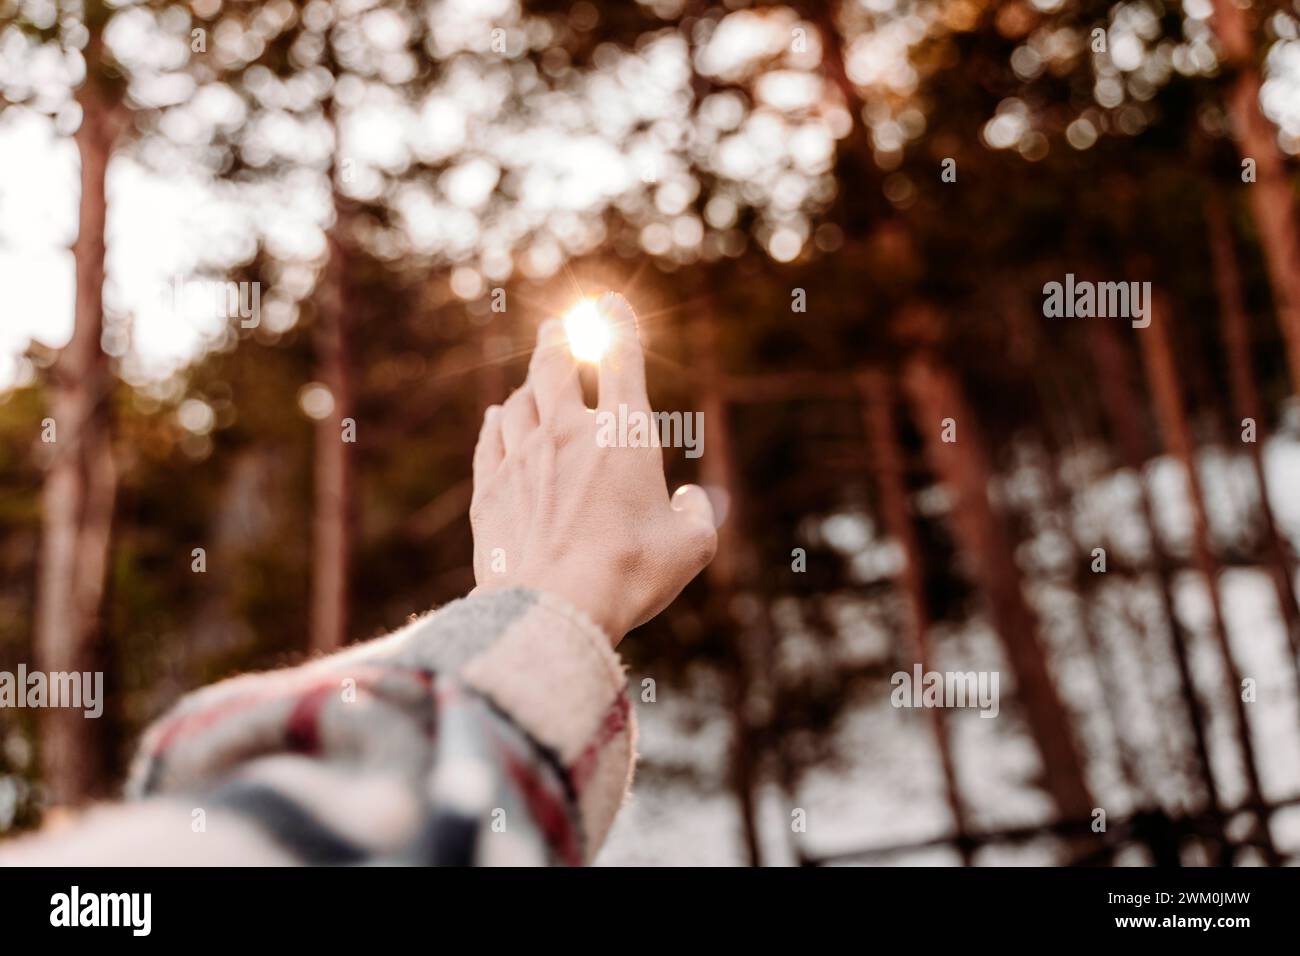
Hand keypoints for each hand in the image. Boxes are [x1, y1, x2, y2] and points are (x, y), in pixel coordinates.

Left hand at [469, 292, 716, 644]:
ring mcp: (521, 458)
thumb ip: (697, 515)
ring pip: (518, 402)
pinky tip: (496, 417)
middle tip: (556, 328)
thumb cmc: (630, 577)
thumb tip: (689, 498)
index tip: (609, 303)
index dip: (617, 325)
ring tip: (533, 382)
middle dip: (557, 340)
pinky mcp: (489, 489)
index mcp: (623, 436)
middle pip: (554, 366)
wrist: (552, 608)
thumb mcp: (690, 549)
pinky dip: (495, 422)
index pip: (620, 359)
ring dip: (528, 386)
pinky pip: (489, 440)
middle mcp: (568, 433)